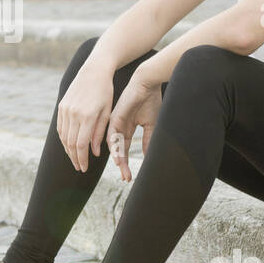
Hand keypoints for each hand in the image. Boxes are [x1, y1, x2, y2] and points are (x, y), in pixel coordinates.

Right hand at [56, 60, 115, 173]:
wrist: (93, 71)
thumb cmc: (105, 92)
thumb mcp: (107, 112)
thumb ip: (99, 133)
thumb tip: (95, 153)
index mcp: (87, 116)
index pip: (80, 144)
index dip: (82, 159)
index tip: (84, 168)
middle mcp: (73, 113)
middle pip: (70, 143)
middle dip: (74, 158)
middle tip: (79, 168)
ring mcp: (65, 109)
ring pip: (63, 137)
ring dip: (68, 150)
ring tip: (74, 159)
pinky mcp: (61, 106)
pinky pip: (60, 128)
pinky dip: (63, 139)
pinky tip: (69, 146)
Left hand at [107, 68, 162, 182]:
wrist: (147, 83)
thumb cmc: (151, 101)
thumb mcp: (151, 125)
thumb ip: (148, 140)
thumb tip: (149, 157)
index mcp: (127, 129)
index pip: (125, 150)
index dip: (127, 163)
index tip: (130, 177)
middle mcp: (119, 128)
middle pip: (118, 150)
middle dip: (122, 165)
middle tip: (126, 178)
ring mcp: (116, 123)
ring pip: (113, 145)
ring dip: (118, 158)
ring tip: (123, 169)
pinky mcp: (115, 117)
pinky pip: (112, 134)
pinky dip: (115, 146)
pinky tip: (118, 156)